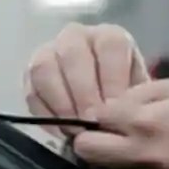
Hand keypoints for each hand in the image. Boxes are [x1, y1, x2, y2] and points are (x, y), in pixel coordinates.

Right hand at [24, 23, 148, 138]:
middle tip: (92, 122)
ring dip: (60, 103)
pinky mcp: (30, 75)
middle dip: (83, 92)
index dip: (112, 79)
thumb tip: (119, 115)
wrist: (106, 108)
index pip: (109, 45)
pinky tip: (62, 132)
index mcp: (108, 36)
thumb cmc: (126, 100)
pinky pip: (31, 91)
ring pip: (45, 68)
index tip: (115, 109)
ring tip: (75, 129)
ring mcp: (49, 52)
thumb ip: (132, 101)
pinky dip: (46, 115)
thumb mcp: (138, 97)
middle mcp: (77, 37)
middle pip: (73, 54)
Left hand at [73, 78, 168, 168]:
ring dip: (113, 164)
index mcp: (147, 121)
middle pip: (87, 154)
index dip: (97, 116)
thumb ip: (139, 95)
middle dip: (89, 143)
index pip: (94, 119)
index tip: (104, 118)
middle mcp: (144, 156)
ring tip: (136, 153)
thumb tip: (109, 108)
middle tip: (105, 138)